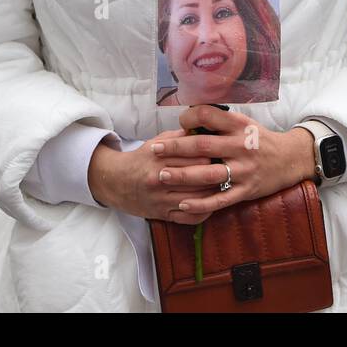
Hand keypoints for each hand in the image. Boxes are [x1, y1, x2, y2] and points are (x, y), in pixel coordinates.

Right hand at [88, 129, 222, 224]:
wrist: (116, 182)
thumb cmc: (142, 159)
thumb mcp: (157, 142)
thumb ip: (180, 137)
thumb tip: (204, 128)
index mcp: (161, 157)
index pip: (197, 156)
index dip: (213, 153)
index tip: (222, 151)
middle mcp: (160, 179)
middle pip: (200, 178)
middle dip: (218, 173)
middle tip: (229, 168)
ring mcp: (162, 199)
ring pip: (198, 199)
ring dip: (214, 193)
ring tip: (224, 185)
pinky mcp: (163, 214)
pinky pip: (189, 218)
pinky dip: (204, 212)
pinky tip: (211, 204)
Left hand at [147, 105, 316, 218]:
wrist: (290, 159)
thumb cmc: (259, 139)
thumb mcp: (244, 123)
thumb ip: (220, 122)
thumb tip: (189, 115)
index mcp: (239, 125)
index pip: (208, 115)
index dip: (189, 117)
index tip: (179, 123)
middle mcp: (241, 146)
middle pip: (203, 145)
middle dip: (176, 148)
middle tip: (155, 150)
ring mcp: (244, 170)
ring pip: (209, 174)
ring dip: (183, 175)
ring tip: (162, 175)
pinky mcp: (246, 190)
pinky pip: (220, 199)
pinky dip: (200, 203)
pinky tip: (182, 203)